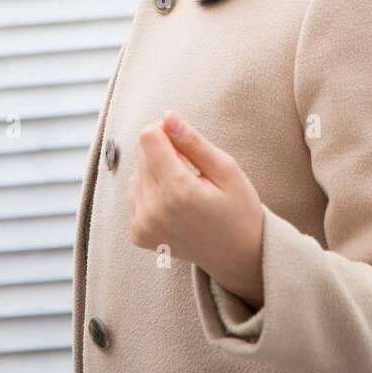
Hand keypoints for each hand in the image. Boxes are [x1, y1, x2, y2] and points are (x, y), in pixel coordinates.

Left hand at [127, 109, 264, 308]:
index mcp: (177, 191)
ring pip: (136, 171)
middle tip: (191, 171)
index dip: (168, 132)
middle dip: (163, 152)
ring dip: (156, 172)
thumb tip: (167, 116)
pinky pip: (134, 192)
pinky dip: (151, 190)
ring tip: (185, 190)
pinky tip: (175, 204)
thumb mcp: (226, 169)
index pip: (148, 136)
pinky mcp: (138, 234)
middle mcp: (154, 210)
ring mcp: (143, 225)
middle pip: (141, 152)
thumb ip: (193, 141)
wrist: (237, 256)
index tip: (187, 145)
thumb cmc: (238, 208)